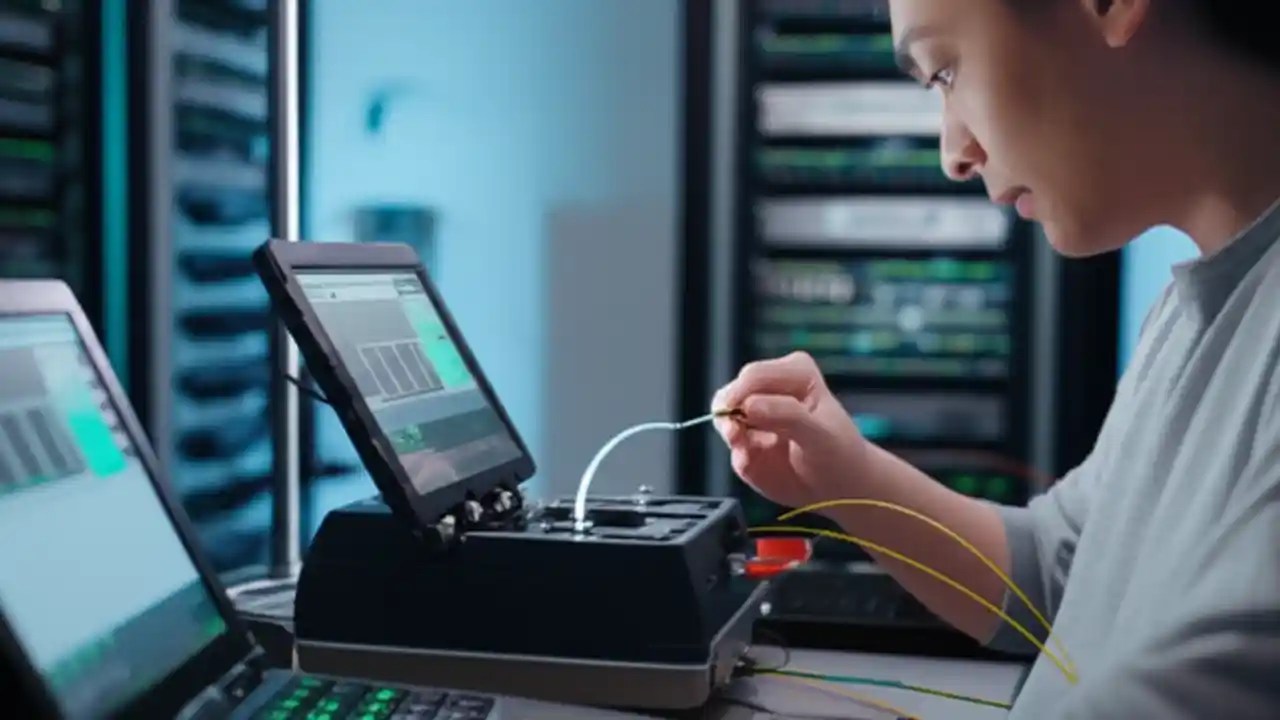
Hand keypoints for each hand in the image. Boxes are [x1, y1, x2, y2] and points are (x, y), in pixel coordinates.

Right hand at [711, 352, 870, 513]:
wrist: (839, 488)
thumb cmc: (838, 454)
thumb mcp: (820, 435)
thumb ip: (787, 416)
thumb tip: (749, 406)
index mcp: (794, 372)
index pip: (755, 375)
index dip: (741, 396)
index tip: (740, 421)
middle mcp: (771, 388)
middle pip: (732, 392)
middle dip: (730, 415)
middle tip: (738, 436)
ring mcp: (755, 413)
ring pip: (723, 413)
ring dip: (729, 433)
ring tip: (747, 449)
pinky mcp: (746, 437)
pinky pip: (727, 441)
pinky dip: (735, 453)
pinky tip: (753, 461)